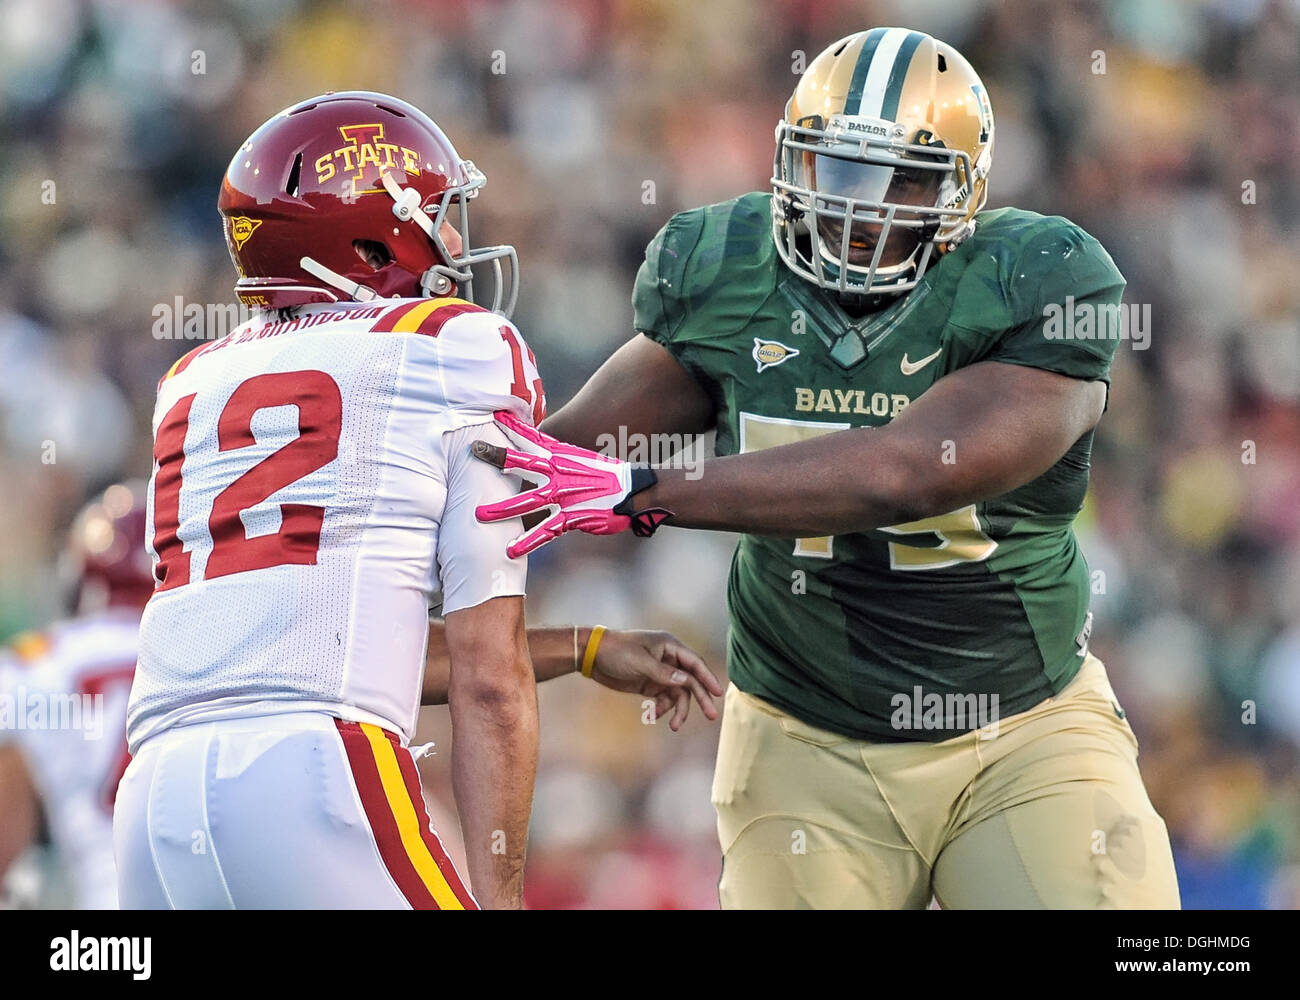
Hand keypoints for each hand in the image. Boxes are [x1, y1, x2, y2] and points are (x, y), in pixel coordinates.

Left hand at [473, 411, 671, 557]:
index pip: (532, 438)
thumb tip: (535, 455)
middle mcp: (559, 473)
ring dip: (502, 508)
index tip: (493, 414)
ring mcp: (564, 495)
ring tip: (479, 514)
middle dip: (497, 456)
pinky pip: (545, 531)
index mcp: (561, 457)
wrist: (633, 492)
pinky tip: (510, 550)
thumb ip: (555, 457)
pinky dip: (527, 542)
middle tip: (473, 450)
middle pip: (522, 462)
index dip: (512, 426)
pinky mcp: (571, 517)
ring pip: (527, 501)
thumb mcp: (579, 459)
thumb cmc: (605, 477)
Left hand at [589, 629, 722, 730]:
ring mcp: (660, 673)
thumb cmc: (617, 651)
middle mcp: (669, 659)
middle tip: (711, 715)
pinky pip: (664, 700)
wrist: (593, 656)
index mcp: (670, 646)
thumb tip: (685, 681)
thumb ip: (663, 673)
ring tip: (674, 726)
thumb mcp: (640, 661)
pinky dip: (661, 709)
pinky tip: (652, 716)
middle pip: (691, 680)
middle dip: (700, 698)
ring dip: (677, 710)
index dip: (708, 677)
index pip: (695, 663)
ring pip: (678, 694)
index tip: (718, 693)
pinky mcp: (651, 685)